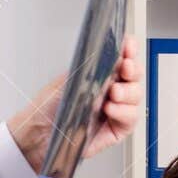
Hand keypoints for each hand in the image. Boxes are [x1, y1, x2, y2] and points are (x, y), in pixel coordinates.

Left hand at [7, 35, 142, 172]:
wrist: (40, 131)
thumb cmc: (51, 105)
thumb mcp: (71, 78)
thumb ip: (94, 66)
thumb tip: (112, 53)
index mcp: (102, 72)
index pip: (123, 56)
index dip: (130, 49)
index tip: (128, 46)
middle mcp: (112, 88)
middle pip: (135, 75)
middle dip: (133, 69)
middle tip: (125, 67)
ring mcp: (117, 108)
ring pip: (136, 95)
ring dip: (128, 92)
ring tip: (114, 92)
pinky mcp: (118, 128)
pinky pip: (131, 117)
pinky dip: (123, 111)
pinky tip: (110, 109)